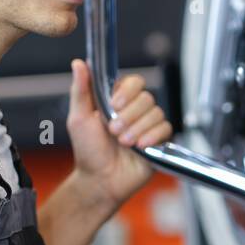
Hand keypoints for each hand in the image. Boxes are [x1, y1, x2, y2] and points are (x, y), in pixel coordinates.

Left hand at [67, 58, 172, 208]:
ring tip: (124, 143)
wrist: (100, 180)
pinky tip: (140, 146)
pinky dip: (152, 136)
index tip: (114, 105)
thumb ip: (81, 90)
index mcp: (118, 101)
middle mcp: (135, 111)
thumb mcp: (79, 119)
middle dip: (129, 116)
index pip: (134, 82)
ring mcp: (149, 125)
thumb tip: (79, 63)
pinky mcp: (159, 141)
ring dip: (137, 129)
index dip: (127, 92)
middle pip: (146, 97)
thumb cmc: (88, 151)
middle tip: (113, 131)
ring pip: (157, 113)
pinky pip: (166, 128)